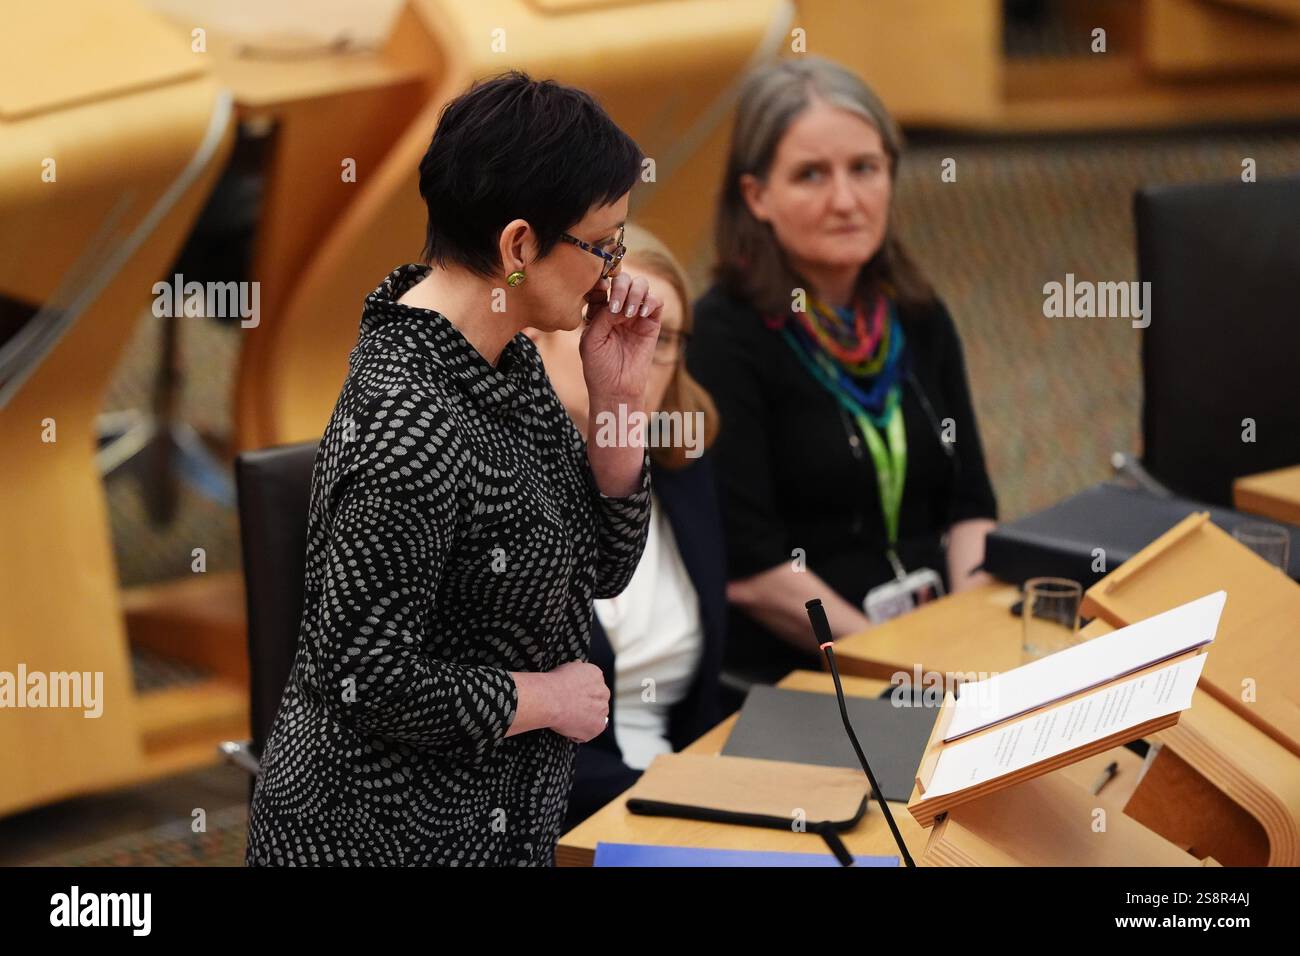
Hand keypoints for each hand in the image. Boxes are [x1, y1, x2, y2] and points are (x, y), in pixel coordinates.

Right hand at [546, 661, 609, 742]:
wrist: (550, 699)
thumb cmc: (554, 683)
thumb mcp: (566, 667)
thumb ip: (577, 669)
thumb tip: (579, 665)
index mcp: (596, 675)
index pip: (594, 685)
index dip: (583, 693)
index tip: (572, 697)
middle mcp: (604, 691)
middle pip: (597, 701)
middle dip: (586, 706)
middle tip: (569, 709)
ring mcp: (602, 710)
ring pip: (595, 717)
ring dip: (584, 720)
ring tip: (566, 719)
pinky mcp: (598, 726)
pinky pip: (589, 732)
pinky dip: (579, 733)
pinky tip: (567, 727)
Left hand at [579, 270, 661, 402]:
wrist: (616, 388)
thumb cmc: (599, 367)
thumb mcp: (591, 339)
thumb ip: (601, 315)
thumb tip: (618, 300)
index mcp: (598, 310)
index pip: (602, 284)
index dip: (601, 280)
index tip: (600, 287)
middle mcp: (617, 308)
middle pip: (622, 279)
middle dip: (620, 286)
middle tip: (617, 307)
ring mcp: (635, 314)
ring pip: (641, 285)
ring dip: (635, 293)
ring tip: (628, 314)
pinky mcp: (651, 323)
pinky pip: (656, 301)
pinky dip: (650, 302)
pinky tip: (640, 315)